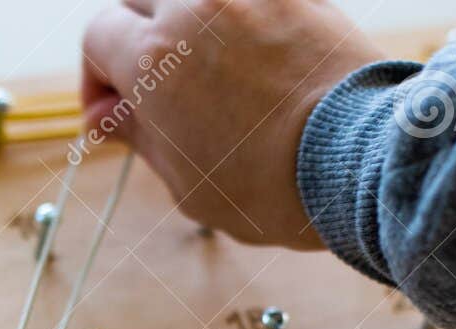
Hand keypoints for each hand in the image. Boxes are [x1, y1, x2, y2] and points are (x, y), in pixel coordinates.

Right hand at [81, 0, 382, 247]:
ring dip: (184, 23)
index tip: (112, 113)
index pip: (97, 36)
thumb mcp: (187, 180)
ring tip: (202, 67)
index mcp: (152, 56)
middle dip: (133, 39)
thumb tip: (106, 116)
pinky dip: (240, 21)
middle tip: (149, 88)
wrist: (359, 161)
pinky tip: (254, 61)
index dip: (96, 77)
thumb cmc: (268, 184)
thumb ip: (140, 136)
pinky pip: (251, 0)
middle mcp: (194, 7)